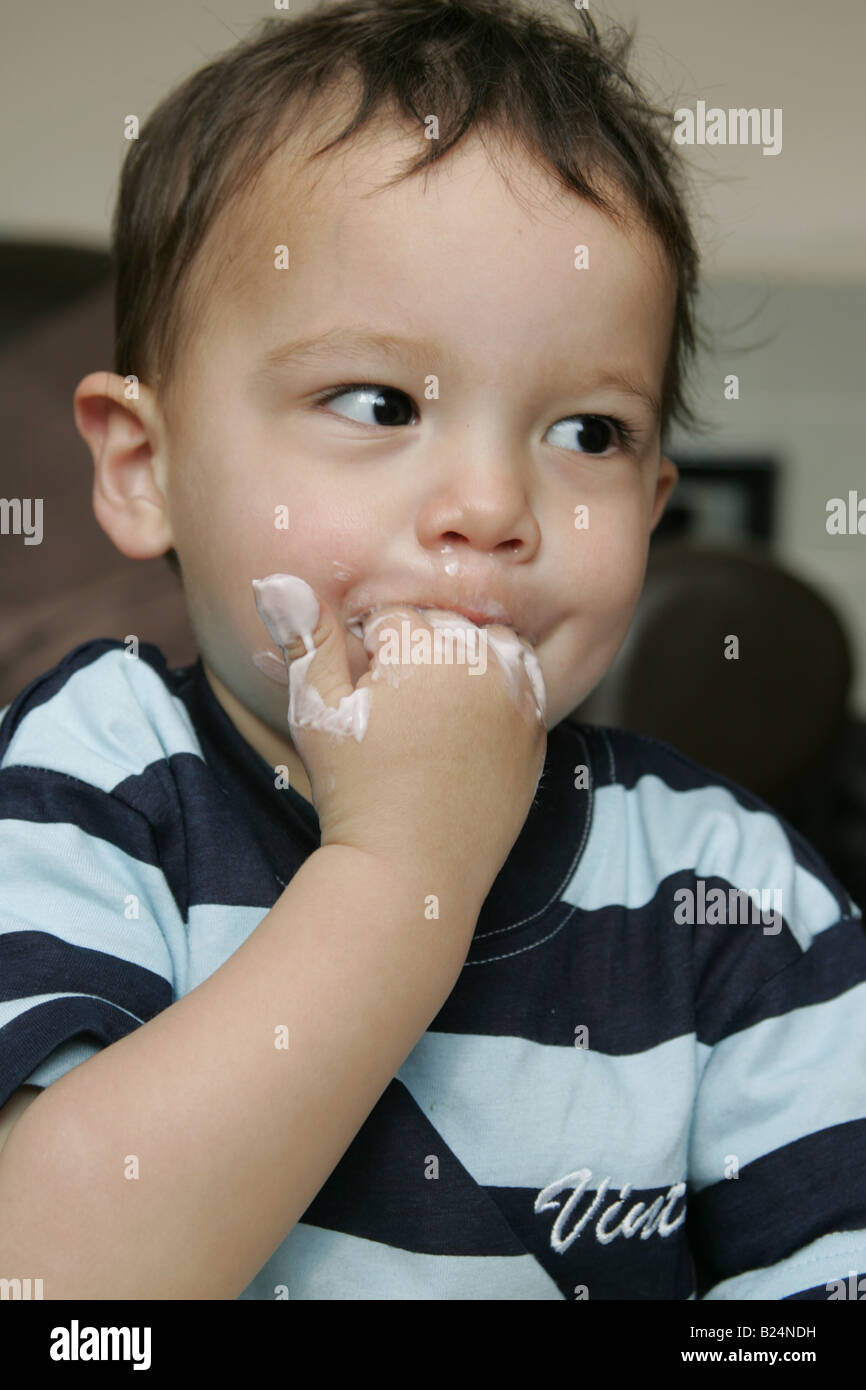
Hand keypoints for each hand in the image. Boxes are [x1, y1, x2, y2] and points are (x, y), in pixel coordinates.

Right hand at [253, 575, 546, 906]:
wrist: (412, 869)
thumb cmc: (356, 790)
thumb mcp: (317, 710)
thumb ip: (305, 637)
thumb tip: (274, 578)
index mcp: (428, 646)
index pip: (394, 619)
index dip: (369, 656)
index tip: (366, 702)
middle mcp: (483, 661)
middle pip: (445, 628)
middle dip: (419, 657)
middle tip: (396, 717)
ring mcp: (519, 698)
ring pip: (488, 647)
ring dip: (462, 666)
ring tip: (429, 716)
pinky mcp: (537, 734)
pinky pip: (521, 687)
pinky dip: (496, 695)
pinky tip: (463, 731)